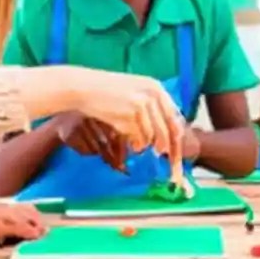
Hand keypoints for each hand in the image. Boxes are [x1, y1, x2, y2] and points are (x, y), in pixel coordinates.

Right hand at [67, 68, 184, 180]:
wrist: (82, 87)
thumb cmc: (105, 95)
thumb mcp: (133, 96)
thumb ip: (150, 112)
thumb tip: (165, 142)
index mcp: (157, 89)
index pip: (175, 120)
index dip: (177, 141)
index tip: (176, 159)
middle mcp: (154, 93)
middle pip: (169, 131)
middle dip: (170, 154)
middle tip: (170, 171)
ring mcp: (144, 102)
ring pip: (152, 137)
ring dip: (142, 145)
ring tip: (132, 144)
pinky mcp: (132, 111)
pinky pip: (139, 137)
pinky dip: (133, 143)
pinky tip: (124, 138)